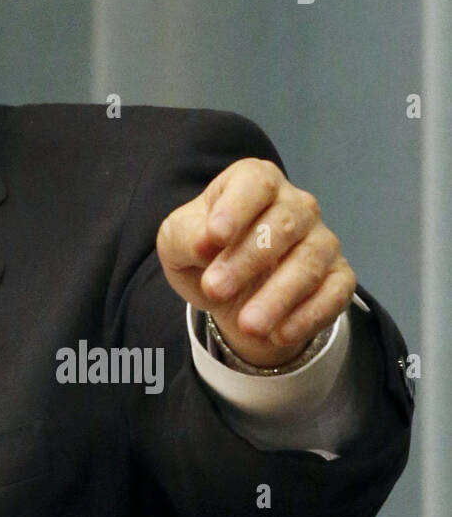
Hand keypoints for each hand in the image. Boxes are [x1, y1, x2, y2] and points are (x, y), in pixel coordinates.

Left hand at [156, 158, 355, 368]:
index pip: (254, 184)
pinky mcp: (338, 276)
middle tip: (214, 289)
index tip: (214, 236)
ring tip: (247, 324)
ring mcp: (322, 239)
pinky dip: (308, 316)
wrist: (230, 293)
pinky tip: (280, 334)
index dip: (236, 209)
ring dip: (278, 296)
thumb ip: (186, 236)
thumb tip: (204, 242)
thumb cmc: (204, 252)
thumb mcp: (177, 241)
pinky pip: (333, 293)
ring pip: (309, 262)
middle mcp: (296, 205)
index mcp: (255, 182)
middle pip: (282, 225)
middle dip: (246, 260)